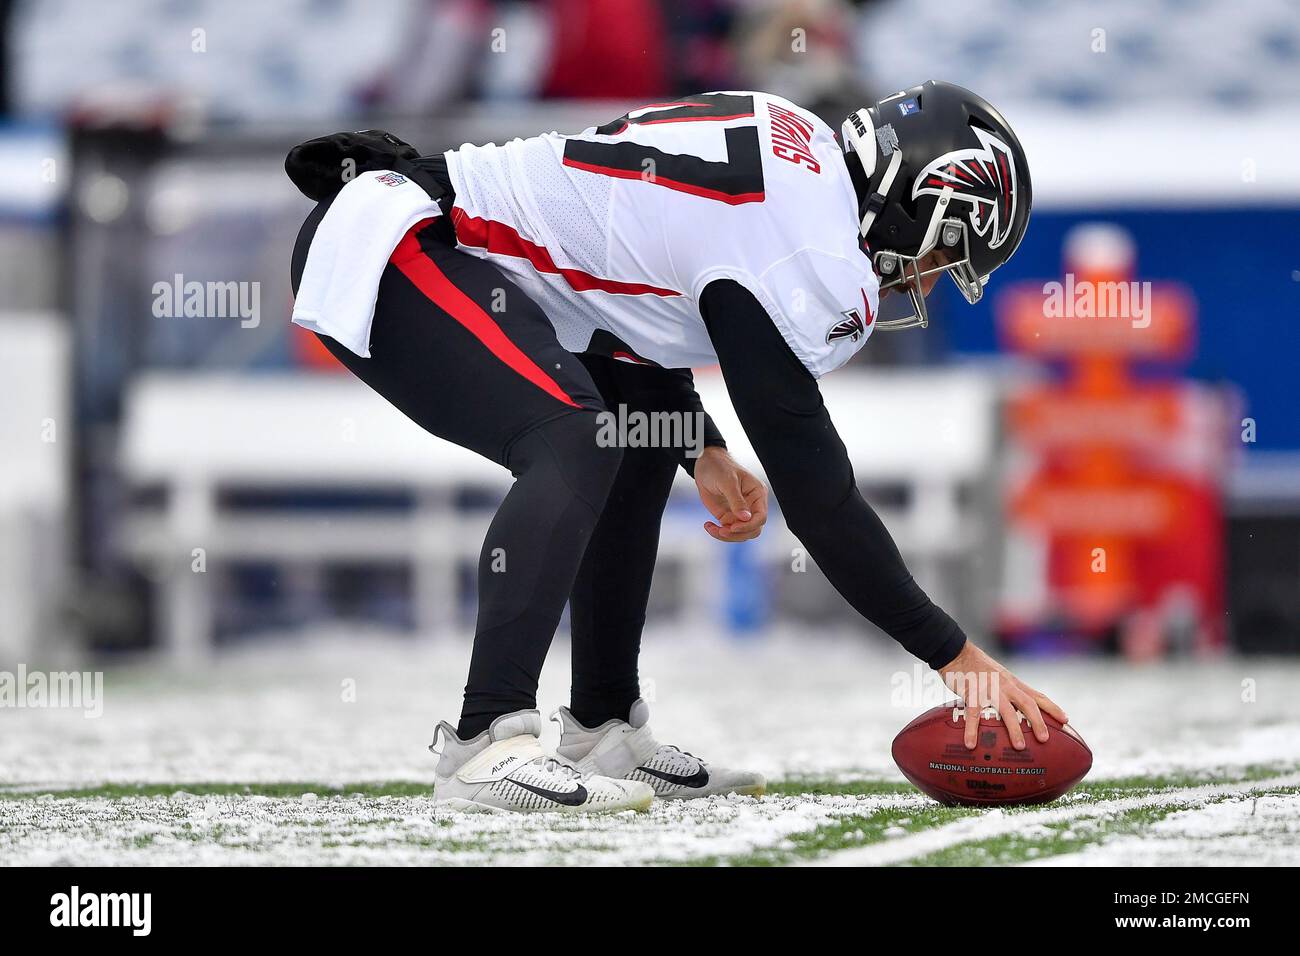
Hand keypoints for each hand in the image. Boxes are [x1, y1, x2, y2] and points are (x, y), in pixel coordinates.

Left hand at [693, 447, 768, 541]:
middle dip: (738, 534)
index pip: (761, 517)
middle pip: (753, 529)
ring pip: (741, 534)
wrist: (704, 464)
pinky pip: (728, 531)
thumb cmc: (719, 467)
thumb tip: (746, 518)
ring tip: (712, 529)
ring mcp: (740, 512)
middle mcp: (752, 505)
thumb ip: (736, 500)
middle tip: (721, 530)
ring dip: (727, 536)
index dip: (749, 526)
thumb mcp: (728, 482)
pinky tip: (708, 525)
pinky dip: (718, 533)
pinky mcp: (728, 516)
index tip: (733, 527)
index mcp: (758, 494)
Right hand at [938, 640, 1068, 750]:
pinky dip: (972, 729)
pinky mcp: (971, 691)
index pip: (1037, 695)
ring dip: (1014, 728)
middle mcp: (1005, 685)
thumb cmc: (975, 666)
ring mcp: (989, 688)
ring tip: (1019, 747)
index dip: (1053, 708)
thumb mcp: (997, 676)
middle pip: (1027, 703)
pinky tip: (971, 744)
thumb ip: (1007, 690)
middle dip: (1038, 721)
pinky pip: (973, 713)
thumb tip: (1014, 707)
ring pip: (1006, 709)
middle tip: (1044, 739)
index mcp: (1012, 683)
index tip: (1066, 720)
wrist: (955, 650)